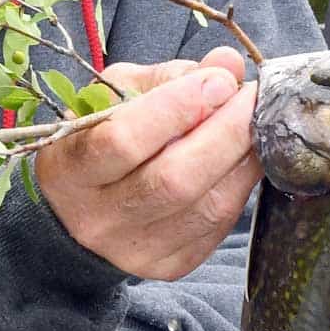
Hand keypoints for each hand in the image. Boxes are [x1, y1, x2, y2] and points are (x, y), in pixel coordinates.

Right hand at [35, 45, 259, 279]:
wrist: (77, 211)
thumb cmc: (99, 138)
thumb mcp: (116, 94)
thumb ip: (170, 77)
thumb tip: (227, 65)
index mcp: (71, 169)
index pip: (122, 141)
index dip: (176, 108)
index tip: (217, 80)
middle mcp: (98, 218)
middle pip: (174, 179)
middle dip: (225, 132)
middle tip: (253, 97)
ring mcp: (135, 250)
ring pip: (206, 207)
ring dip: (244, 159)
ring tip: (258, 123)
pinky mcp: (169, 265)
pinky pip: (218, 227)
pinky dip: (241, 187)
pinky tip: (247, 159)